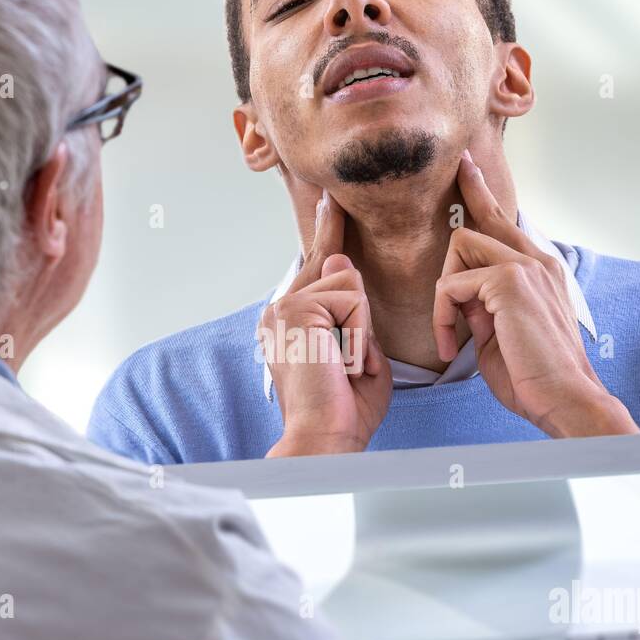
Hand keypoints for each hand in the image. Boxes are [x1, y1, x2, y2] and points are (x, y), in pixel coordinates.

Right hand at [263, 191, 391, 456]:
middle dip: (351, 297)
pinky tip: (342, 360)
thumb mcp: (359, 353)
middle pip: (332, 265)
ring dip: (360, 329)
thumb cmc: (343, 409)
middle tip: (348, 309)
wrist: (324, 437)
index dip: (326, 234)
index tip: (331, 201)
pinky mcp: (297, 309)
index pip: (314, 268)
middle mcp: (279, 310)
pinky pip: (352, 298)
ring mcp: (284, 307)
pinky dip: (358, 333)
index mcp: (289, 321)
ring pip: (349, 284)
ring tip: (346, 364)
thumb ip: (354, 313)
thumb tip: (341, 263)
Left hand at [434, 151, 637, 437]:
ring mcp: (525, 265)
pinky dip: (441, 317)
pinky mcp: (508, 280)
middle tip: (448, 320)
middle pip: (472, 227)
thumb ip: (484, 306)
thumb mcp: (501, 334)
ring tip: (452, 336)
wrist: (563, 398)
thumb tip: (461, 295)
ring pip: (459, 247)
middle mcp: (536, 259)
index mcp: (541, 269)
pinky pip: (451, 285)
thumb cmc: (534, 377)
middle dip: (447, 271)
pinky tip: (451, 346)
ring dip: (444, 295)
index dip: (480, 191)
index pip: (504, 219)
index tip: (465, 166)